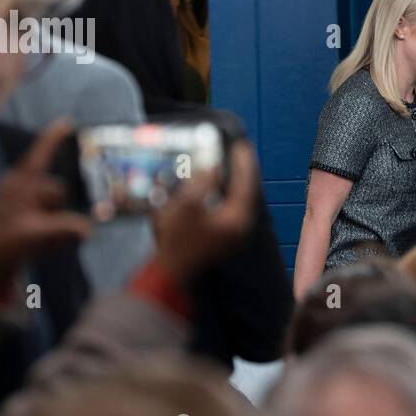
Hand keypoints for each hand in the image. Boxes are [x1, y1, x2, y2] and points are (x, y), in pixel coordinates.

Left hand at [0, 121, 91, 300]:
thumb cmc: (6, 244)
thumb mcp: (36, 237)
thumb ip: (63, 230)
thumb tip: (88, 229)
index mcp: (20, 184)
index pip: (40, 155)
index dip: (54, 138)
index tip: (67, 121)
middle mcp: (19, 185)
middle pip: (55, 188)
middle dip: (58, 207)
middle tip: (45, 228)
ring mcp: (19, 197)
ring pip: (53, 202)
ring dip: (54, 218)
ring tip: (41, 238)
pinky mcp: (20, 209)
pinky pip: (46, 210)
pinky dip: (50, 223)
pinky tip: (42, 238)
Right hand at [152, 141, 259, 285]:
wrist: (168, 270)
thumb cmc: (176, 239)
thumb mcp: (187, 204)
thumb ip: (204, 182)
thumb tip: (215, 168)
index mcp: (237, 219)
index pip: (246, 184)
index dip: (243, 163)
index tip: (241, 145)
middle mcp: (240, 227)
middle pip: (246, 191)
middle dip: (241, 171)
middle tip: (237, 152)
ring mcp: (232, 234)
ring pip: (238, 199)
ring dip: (233, 181)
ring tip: (229, 163)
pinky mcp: (222, 237)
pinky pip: (229, 208)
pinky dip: (225, 194)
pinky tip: (218, 184)